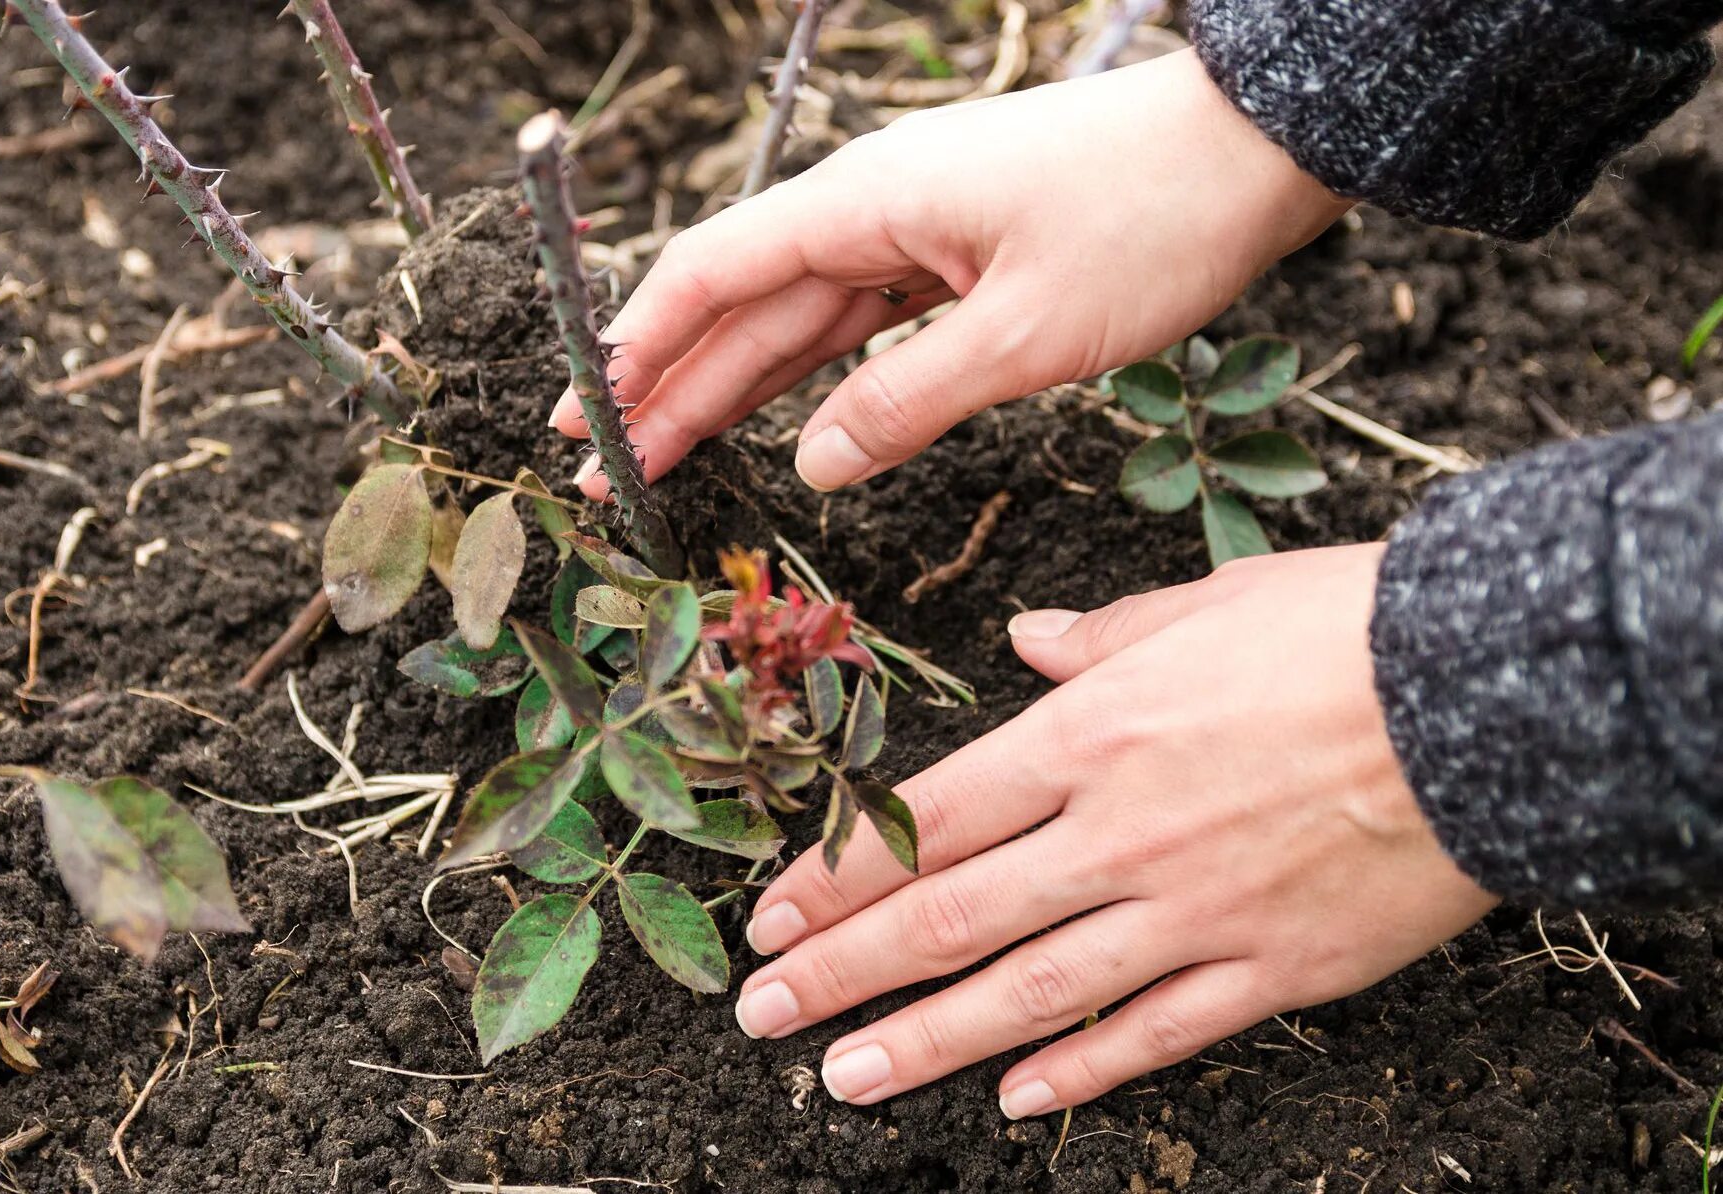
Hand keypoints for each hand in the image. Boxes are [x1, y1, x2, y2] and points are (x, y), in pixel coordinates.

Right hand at [552, 49, 1352, 497]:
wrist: (1261, 150)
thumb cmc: (1154, 222)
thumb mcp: (1026, 335)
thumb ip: (905, 403)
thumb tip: (812, 464)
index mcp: (868, 201)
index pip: (715, 271)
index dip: (639, 344)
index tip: (583, 412)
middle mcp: (875, 206)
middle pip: (743, 304)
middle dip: (669, 387)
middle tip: (607, 470)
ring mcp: (917, 228)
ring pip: (799, 319)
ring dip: (732, 388)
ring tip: (665, 458)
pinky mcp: (961, 254)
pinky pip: (862, 322)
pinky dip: (817, 376)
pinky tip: (784, 424)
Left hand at [731, 545, 1497, 1116]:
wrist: (1491, 691)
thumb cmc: (1344, 630)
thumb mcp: (1202, 604)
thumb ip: (1097, 639)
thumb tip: (1024, 638)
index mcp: (1088, 737)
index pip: (925, 821)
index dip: (836, 878)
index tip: (769, 919)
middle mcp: (1118, 835)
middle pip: (949, 916)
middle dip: (841, 973)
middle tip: (759, 1017)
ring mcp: (1191, 912)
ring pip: (1029, 995)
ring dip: (923, 1040)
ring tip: (840, 1077)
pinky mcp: (1271, 968)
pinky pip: (1156, 1033)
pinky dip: (1081, 1073)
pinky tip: (1015, 1102)